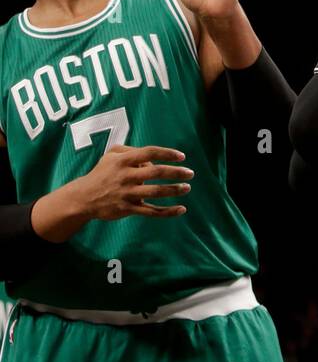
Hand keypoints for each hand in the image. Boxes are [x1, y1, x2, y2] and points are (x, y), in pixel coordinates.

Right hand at [32, 146, 193, 239]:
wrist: (84, 198)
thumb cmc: (101, 173)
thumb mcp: (111, 155)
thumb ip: (130, 150)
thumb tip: (152, 157)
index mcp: (123, 161)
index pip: (149, 152)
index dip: (167, 153)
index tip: (181, 156)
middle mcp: (126, 176)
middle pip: (156, 172)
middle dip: (175, 172)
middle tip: (190, 173)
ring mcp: (127, 194)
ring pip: (155, 192)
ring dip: (174, 190)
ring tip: (187, 188)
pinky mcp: (128, 209)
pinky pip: (151, 211)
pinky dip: (167, 212)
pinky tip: (181, 210)